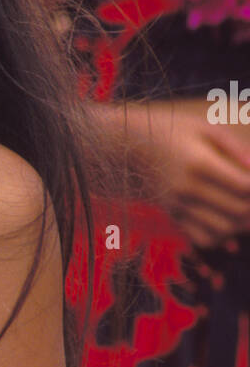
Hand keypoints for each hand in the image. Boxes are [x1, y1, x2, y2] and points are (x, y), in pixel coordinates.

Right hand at [128, 100, 249, 249]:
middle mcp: (188, 188)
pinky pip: (202, 238)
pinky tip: (228, 224)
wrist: (128, 147)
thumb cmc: (172, 132)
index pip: (243, 186)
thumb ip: (234, 147)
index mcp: (200, 163)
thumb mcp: (204, 127)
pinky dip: (222, 238)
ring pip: (222, 231)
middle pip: (237, 211)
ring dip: (240, 225)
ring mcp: (178, 205)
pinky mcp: (172, 215)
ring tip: (242, 210)